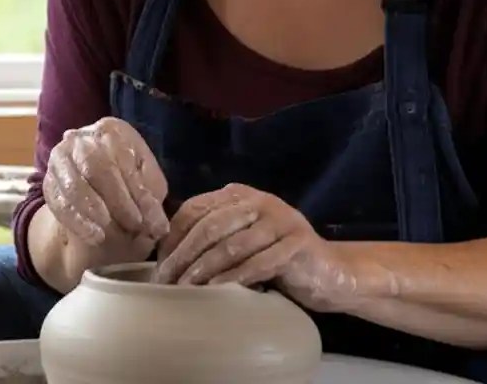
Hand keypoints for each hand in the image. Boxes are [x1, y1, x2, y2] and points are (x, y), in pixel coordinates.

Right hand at [42, 117, 170, 258]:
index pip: (124, 158)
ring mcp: (61, 159)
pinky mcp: (49, 182)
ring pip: (75, 185)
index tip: (151, 221)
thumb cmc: (129, 186)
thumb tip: (158, 227)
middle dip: (118, 201)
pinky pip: (59, 203)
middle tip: (134, 227)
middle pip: (97, 167)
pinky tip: (94, 236)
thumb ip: (152, 202)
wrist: (96, 197)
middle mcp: (82, 138)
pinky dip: (78, 222)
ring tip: (112, 234)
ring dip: (95, 212)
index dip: (138, 191)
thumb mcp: (149, 188)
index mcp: (112, 130)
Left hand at [153, 183, 354, 311]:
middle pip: (210, 226)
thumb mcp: (241, 241)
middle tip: (165, 282)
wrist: (328, 272)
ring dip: (204, 270)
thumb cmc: (275, 260)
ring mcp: (281, 220)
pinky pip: (259, 262)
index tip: (158, 265)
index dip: (173, 237)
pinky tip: (216, 291)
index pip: (195, 209)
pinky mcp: (297, 243)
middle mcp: (260, 201)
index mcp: (240, 196)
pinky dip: (234, 278)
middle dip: (183, 256)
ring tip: (184, 290)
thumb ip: (213, 237)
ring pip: (232, 245)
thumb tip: (164, 257)